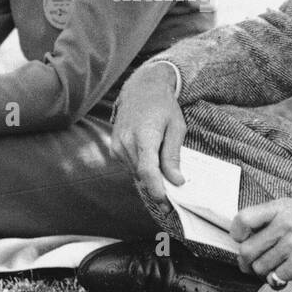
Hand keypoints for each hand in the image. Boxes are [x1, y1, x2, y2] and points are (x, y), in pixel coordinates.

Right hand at [111, 64, 186, 202]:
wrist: (141, 88)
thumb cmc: (163, 106)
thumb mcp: (176, 127)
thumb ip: (173, 155)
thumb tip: (176, 181)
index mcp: (144, 135)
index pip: (148, 170)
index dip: (157, 190)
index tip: (166, 204)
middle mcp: (126, 142)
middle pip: (142, 176)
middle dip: (158, 188)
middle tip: (172, 200)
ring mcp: (117, 145)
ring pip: (136, 173)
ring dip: (149, 178)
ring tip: (164, 176)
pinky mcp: (114, 148)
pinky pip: (130, 166)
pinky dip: (141, 169)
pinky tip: (150, 159)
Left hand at [230, 198, 291, 281]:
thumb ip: (273, 219)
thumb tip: (244, 237)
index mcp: (282, 208)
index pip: (242, 219)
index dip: (237, 234)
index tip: (242, 241)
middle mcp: (285, 224)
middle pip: (246, 250)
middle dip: (246, 263)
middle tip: (253, 266)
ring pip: (259, 267)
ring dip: (265, 273)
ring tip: (277, 269)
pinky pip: (275, 278)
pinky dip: (279, 281)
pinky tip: (288, 276)